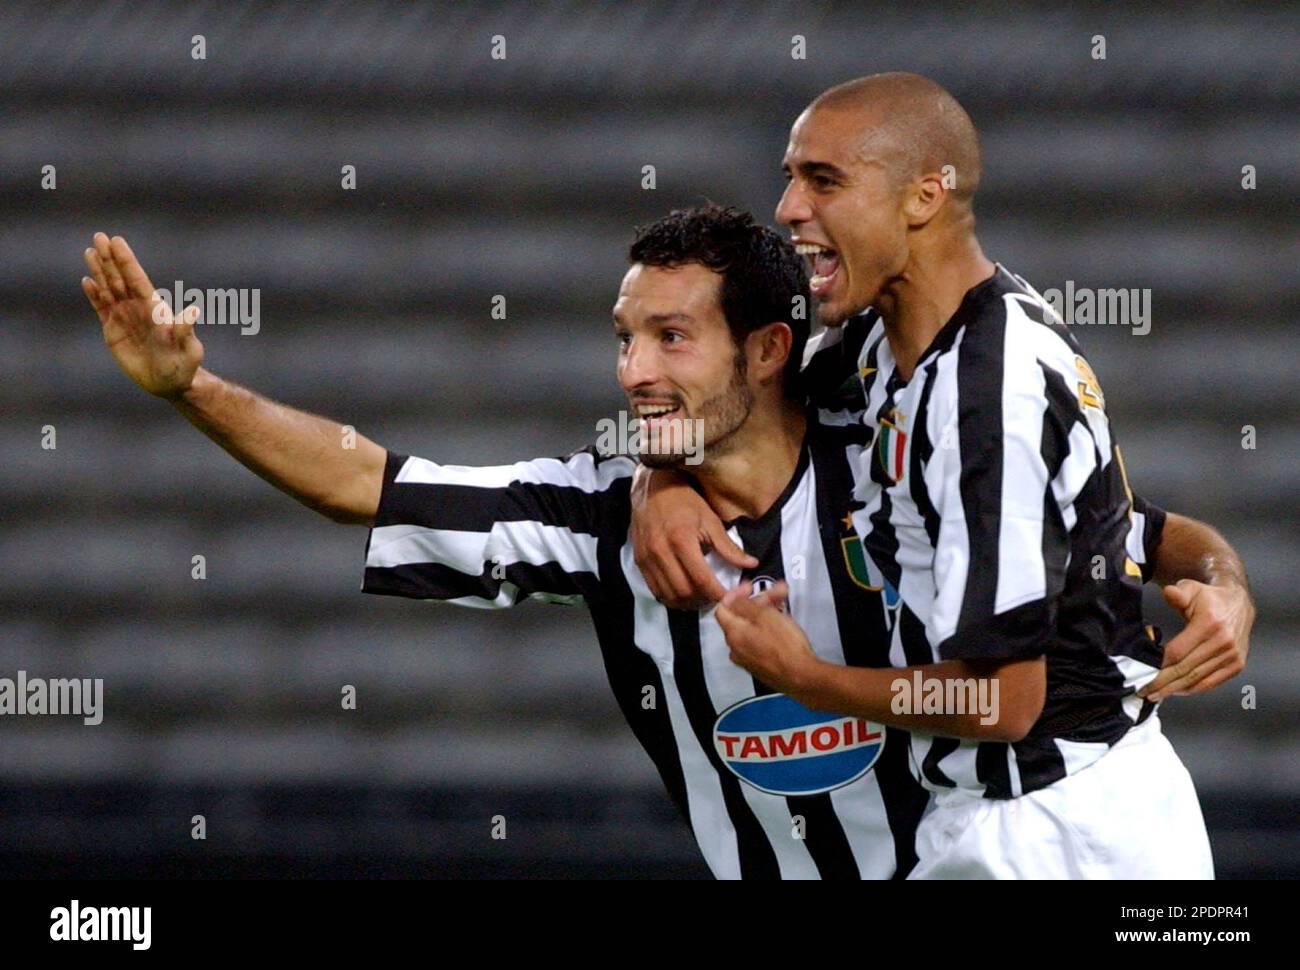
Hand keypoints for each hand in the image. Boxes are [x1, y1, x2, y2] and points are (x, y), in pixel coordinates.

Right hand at [82, 232, 203, 398]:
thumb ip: (186, 331)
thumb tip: (193, 311)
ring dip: (99, 271)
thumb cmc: (184, 366)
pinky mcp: (113, 330)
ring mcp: (125, 317)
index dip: (126, 261)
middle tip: (99, 235)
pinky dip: (93, 295)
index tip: (117, 241)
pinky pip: (101, 308)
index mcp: (155, 309)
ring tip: (90, 251)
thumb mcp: (188, 350)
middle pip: (120, 279)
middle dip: (110, 258)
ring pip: (109, 289)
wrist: (170, 384)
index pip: (138, 279)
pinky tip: (87, 281)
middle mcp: (138, 308)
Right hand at [631, 465, 757, 608]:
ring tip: (700, 598)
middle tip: (715, 598)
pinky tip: (682, 592)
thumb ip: (729, 547)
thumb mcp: (710, 520)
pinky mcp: (639, 561)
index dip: (718, 594)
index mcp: (681, 539)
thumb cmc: (685, 501)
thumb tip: (752, 564)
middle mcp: (661, 551)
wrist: (653, 487)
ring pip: (668, 595)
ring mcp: (647, 558)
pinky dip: (670, 597)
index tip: (730, 598)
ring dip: (686, 603)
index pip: (702, 579)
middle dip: (703, 600)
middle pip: (684, 592)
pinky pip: (655, 589)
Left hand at [715, 581, 822, 697]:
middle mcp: (736, 648)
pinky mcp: (760, 666)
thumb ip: (744, 605)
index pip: (722, 609)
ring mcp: (747, 659)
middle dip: (758, 602)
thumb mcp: (765, 615)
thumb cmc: (785, 647)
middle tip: (776, 594)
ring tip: (782, 607)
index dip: (735, 594)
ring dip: (765, 614)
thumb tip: (732, 600)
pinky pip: (758, 642)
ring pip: (751, 629)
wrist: (802, 676)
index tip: (750, 588)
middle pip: (740, 618)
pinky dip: (767, 630)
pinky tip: (782, 626)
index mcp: (733, 634)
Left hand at [1138, 579, 1253, 701]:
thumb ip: (1178, 593)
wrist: (1239, 603)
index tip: (1143, 672)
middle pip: (1186, 669)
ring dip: (1175, 689)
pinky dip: (1193, 689)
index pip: (1179, 651)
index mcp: (1210, 624)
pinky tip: (1177, 691)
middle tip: (1144, 691)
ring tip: (1156, 695)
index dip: (1160, 664)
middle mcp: (1223, 642)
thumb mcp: (1191, 589)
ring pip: (1197, 678)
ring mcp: (1232, 655)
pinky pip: (1211, 682)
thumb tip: (1168, 592)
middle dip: (1163, 682)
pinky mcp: (1237, 665)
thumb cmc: (1209, 598)